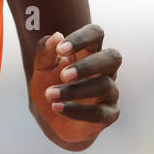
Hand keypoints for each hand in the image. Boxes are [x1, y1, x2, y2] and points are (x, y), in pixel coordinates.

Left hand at [30, 24, 120, 146]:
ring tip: (50, 95)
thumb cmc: (51, 86)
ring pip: (104, 86)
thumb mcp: (41, 69)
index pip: (96, 34)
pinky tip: (57, 108)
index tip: (60, 49)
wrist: (52, 119)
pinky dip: (77, 111)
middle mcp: (104, 70)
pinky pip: (100, 113)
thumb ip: (45, 53)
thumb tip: (56, 36)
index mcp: (89, 52)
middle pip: (112, 57)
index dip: (82, 38)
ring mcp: (110, 92)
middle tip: (63, 75)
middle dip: (88, 65)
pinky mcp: (109, 114)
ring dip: (75, 91)